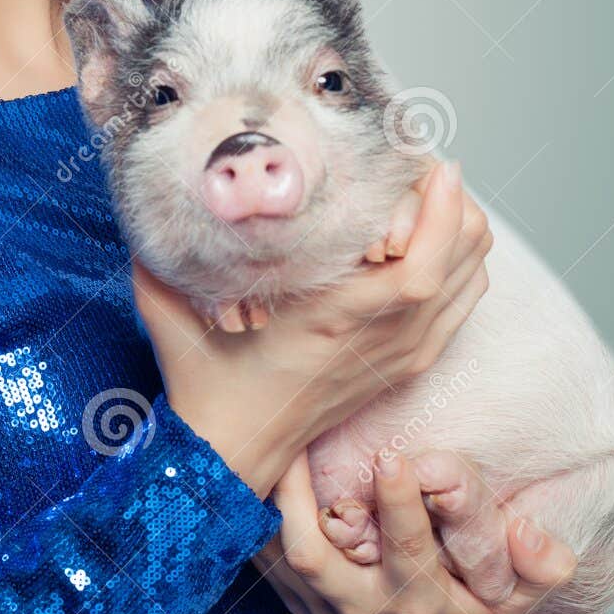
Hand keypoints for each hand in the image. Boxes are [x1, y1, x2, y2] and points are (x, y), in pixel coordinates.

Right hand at [131, 158, 489, 497]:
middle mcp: (380, 338)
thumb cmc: (205, 377)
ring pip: (470, 280)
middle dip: (457, 204)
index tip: (432, 164)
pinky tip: (434, 239)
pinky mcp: (408, 365)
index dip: (439, 212)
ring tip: (433, 192)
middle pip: (461, 262)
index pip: (419, 267)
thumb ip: (155, 251)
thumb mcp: (168, 309)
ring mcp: (402, 354)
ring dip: (463, 232)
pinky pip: (461, 306)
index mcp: (332, 319)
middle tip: (428, 164)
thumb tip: (143, 191)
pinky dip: (463, 265)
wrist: (233, 449)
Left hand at [257, 447, 580, 613]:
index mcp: (418, 601)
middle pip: (313, 555)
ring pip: (276, 552)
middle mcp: (360, 607)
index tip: (393, 458)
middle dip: (302, 497)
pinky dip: (256, 512)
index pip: (405, 551)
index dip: (398, 505)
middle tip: (303, 438)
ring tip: (269, 440)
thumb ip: (534, 565)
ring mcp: (320, 605)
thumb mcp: (507, 600)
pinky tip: (256, 465)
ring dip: (269, 497)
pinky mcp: (295, 597)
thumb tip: (533, 532)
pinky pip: (264, 555)